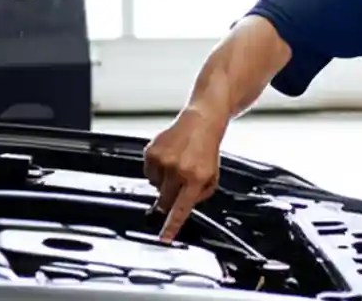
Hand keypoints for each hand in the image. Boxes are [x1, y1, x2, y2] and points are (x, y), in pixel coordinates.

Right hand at [142, 106, 227, 241]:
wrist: (201, 122)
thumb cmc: (207, 150)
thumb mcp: (212, 176)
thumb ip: (200, 195)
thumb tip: (182, 208)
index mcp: (196, 178)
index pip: (181, 209)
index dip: (171, 227)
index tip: (163, 239)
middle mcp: (179, 170)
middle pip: (164, 200)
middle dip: (168, 198)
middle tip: (176, 185)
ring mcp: (164, 160)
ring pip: (155, 186)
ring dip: (164, 180)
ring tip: (177, 164)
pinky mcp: (152, 152)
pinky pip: (148, 172)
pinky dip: (156, 168)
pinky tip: (168, 157)